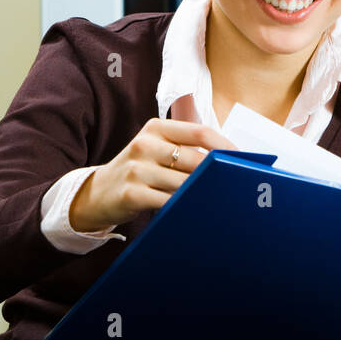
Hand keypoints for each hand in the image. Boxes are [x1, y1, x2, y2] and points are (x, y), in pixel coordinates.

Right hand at [68, 118, 234, 231]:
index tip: (242, 159)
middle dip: (216, 174)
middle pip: (194, 160)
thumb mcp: (156, 150)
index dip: (225, 145)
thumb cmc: (139, 170)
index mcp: (156, 128)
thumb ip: (186, 150)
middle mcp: (145, 144)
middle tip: (235, 185)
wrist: (98, 193)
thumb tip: (228, 161)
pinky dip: (183, 207)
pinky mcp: (131, 193)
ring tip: (218, 200)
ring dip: (202, 193)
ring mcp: (136, 169)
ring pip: (183, 183)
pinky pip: (167, 202)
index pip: (199, 132)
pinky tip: (194, 211)